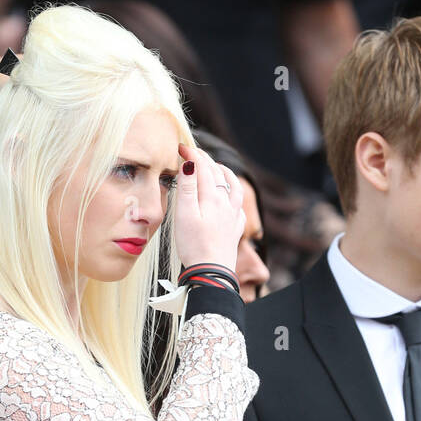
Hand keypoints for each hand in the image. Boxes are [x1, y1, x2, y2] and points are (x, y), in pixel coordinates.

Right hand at [174, 143, 244, 272]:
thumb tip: (191, 163)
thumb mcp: (184, 214)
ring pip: (233, 188)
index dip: (192, 154)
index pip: (203, 167)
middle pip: (218, 174)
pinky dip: (235, 197)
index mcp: (212, 198)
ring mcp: (233, 217)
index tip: (180, 146)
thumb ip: (188, 188)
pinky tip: (232, 200)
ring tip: (219, 167)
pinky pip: (239, 208)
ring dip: (226, 174)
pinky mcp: (235, 231)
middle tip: (194, 152)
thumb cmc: (194, 246)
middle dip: (206, 160)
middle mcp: (226, 204)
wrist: (211, 274)